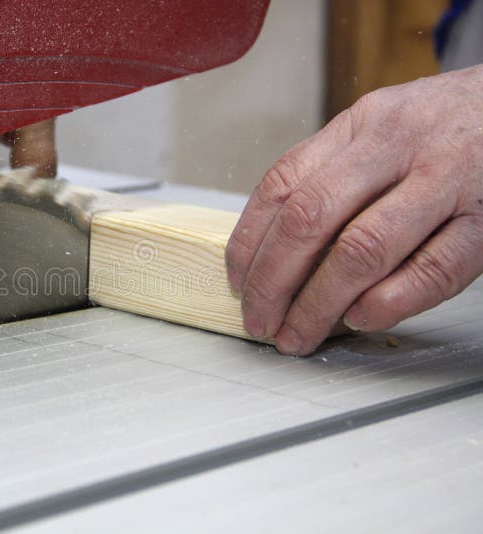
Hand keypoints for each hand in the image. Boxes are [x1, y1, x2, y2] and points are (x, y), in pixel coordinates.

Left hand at [225, 65, 482, 354]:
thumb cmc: (450, 127)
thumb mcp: (385, 128)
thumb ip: (334, 172)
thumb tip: (272, 247)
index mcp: (363, 124)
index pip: (282, 184)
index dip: (249, 240)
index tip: (237, 281)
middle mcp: (400, 146)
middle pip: (310, 218)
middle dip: (273, 281)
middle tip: (259, 320)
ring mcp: (449, 181)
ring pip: (362, 248)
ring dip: (318, 303)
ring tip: (297, 335)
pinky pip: (432, 270)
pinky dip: (388, 302)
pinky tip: (360, 318)